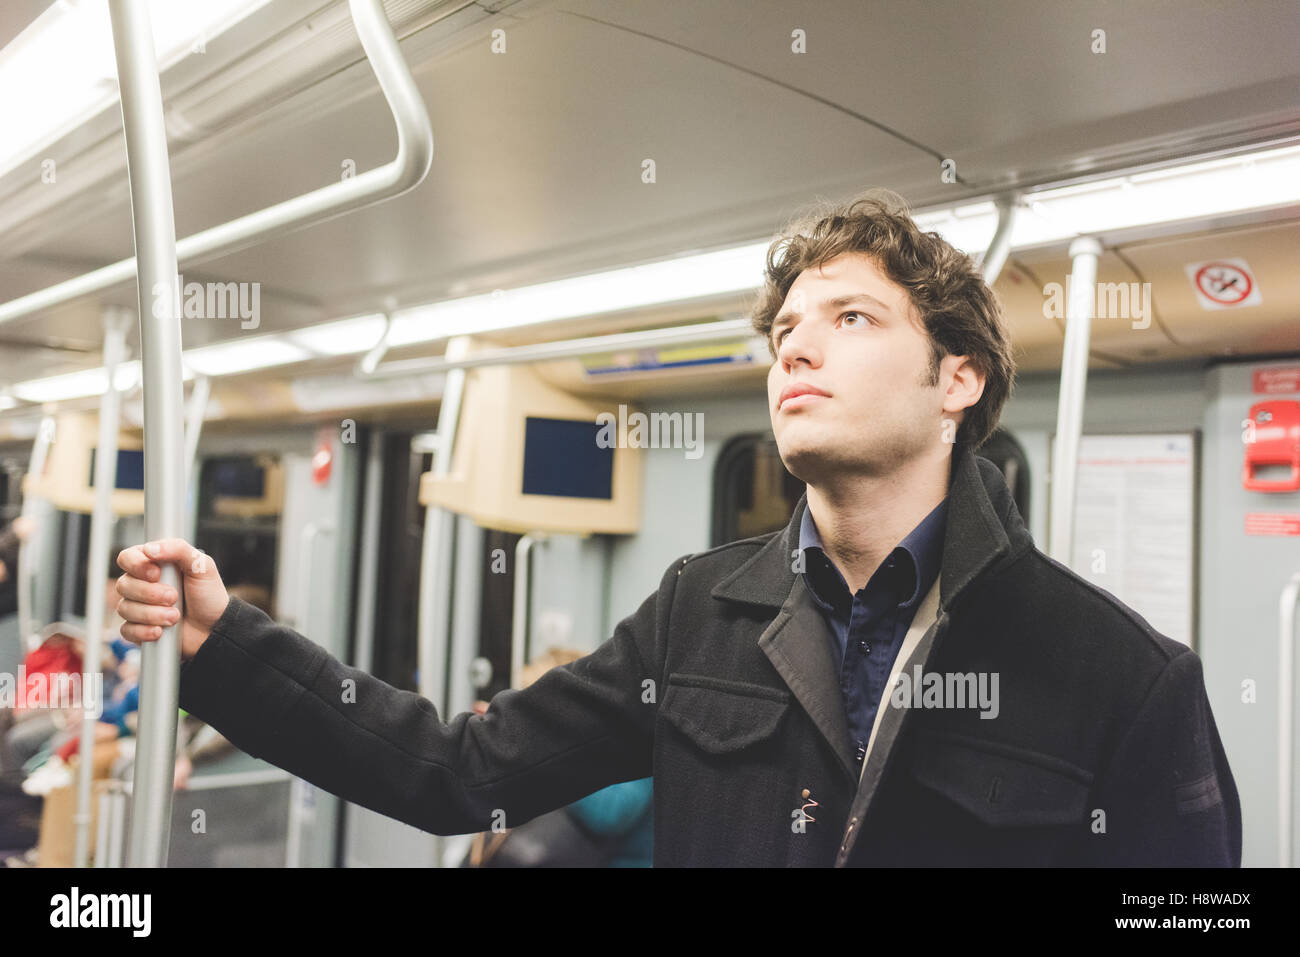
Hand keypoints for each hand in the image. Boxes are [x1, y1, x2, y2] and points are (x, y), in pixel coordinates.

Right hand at [116, 539, 229, 660]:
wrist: (215, 627)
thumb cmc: (208, 594)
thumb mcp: (201, 566)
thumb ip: (178, 549)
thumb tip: (150, 549)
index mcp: (153, 564)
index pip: (127, 558)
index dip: (136, 565)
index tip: (156, 574)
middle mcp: (141, 584)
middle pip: (124, 585)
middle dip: (150, 594)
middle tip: (174, 597)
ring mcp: (137, 607)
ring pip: (125, 608)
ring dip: (152, 614)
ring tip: (175, 616)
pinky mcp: (138, 628)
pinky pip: (127, 630)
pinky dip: (144, 631)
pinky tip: (160, 631)